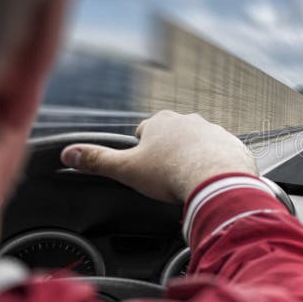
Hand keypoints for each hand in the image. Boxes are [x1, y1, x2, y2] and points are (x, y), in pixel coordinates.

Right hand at [60, 110, 257, 201]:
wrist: (218, 179)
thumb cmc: (172, 173)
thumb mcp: (127, 168)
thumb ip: (98, 161)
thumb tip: (69, 154)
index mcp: (161, 122)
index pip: (145, 131)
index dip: (142, 150)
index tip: (144, 165)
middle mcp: (189, 120)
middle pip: (173, 136)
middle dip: (169, 153)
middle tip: (167, 176)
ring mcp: (214, 131)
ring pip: (199, 144)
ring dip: (194, 158)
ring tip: (190, 180)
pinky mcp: (233, 144)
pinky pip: (222, 154)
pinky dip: (217, 165)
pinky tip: (213, 180)